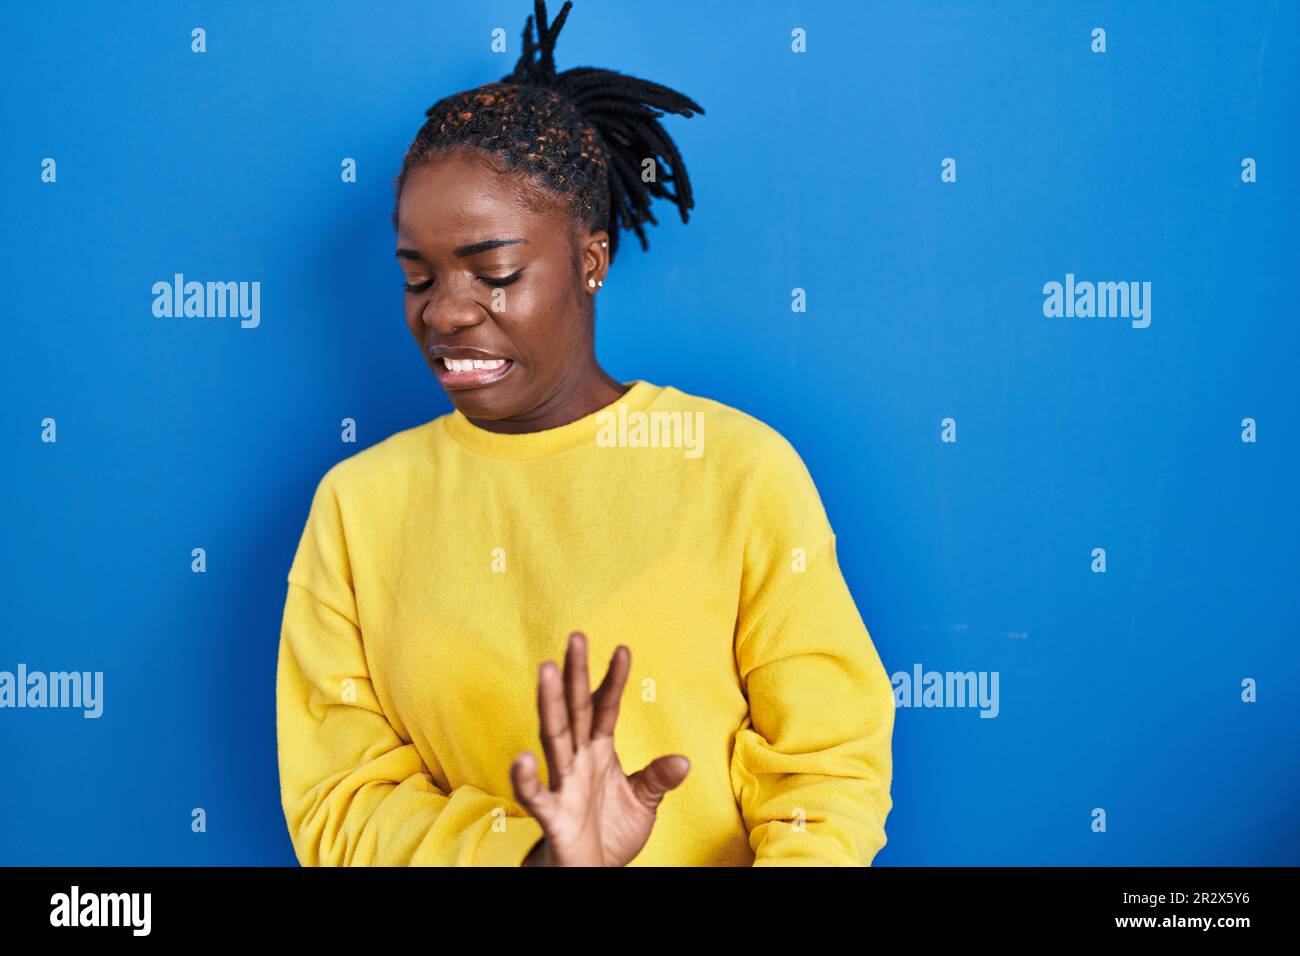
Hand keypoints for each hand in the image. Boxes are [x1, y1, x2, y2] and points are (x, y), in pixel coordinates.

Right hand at [512, 631, 689, 865]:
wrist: (590, 872)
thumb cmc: (610, 831)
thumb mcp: (643, 801)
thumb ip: (658, 778)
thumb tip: (684, 760)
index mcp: (598, 752)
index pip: (605, 708)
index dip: (613, 680)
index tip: (623, 648)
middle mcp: (578, 760)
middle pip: (575, 710)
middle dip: (575, 674)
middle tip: (576, 636)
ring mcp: (563, 784)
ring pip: (555, 737)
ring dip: (550, 704)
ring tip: (547, 670)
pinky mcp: (554, 814)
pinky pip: (537, 795)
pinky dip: (527, 778)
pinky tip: (523, 758)